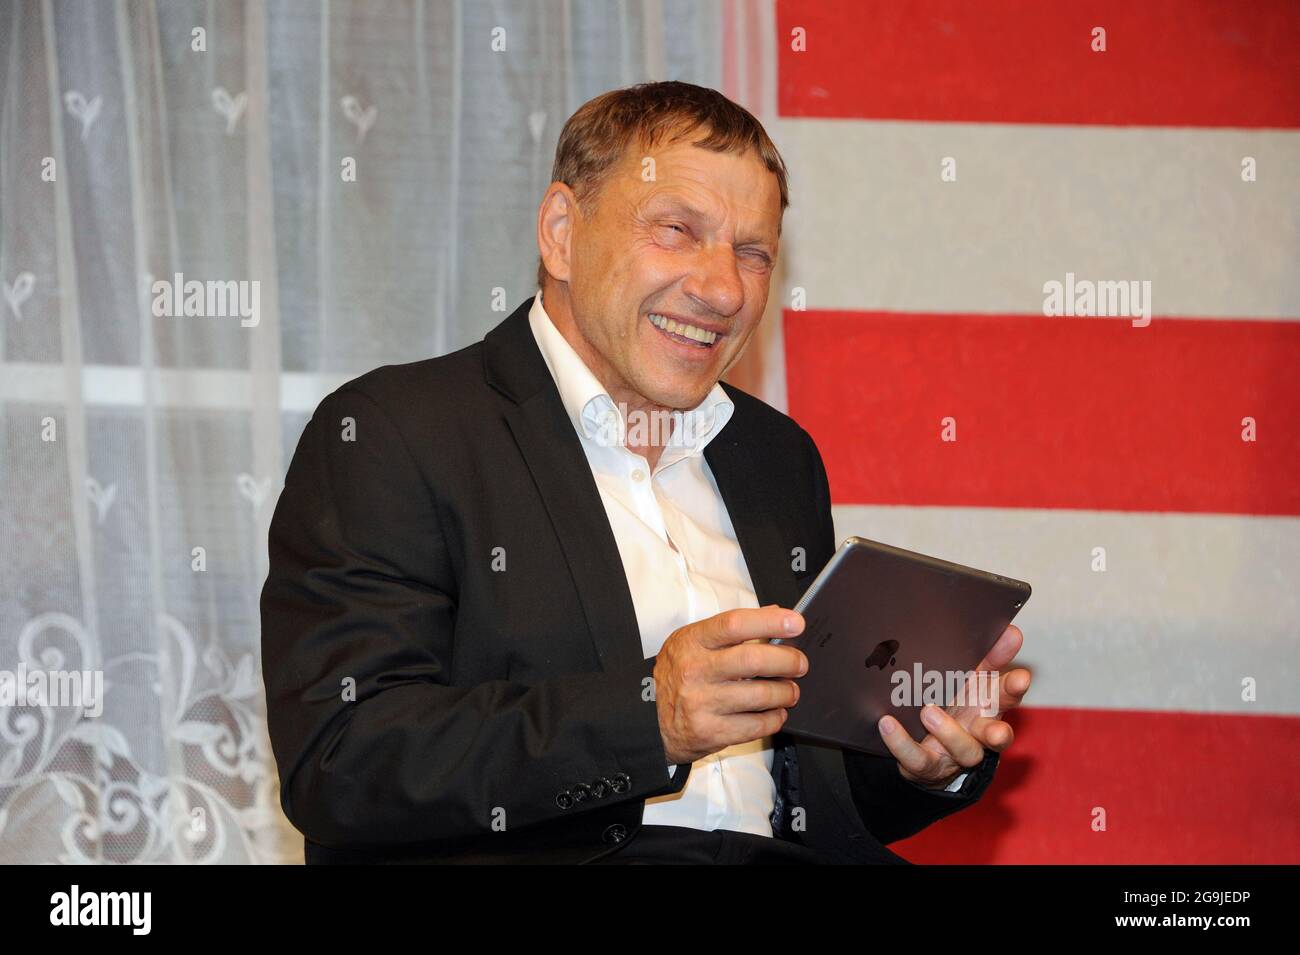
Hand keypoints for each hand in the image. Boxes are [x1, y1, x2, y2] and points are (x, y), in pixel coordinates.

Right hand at [654, 605, 808, 764]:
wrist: (645, 719)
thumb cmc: (677, 675)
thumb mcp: (692, 642)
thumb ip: (731, 629)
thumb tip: (775, 614)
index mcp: (692, 642)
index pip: (734, 624)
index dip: (769, 621)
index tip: (796, 622)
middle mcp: (695, 671)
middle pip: (753, 660)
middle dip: (787, 661)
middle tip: (800, 663)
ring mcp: (702, 703)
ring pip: (760, 695)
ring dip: (786, 692)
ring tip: (790, 691)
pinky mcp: (710, 733)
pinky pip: (755, 726)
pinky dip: (775, 719)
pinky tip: (776, 712)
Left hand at [877, 624, 1030, 789]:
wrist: (929, 751)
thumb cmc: (951, 706)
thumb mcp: (967, 679)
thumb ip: (986, 657)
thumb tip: (1008, 629)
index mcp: (986, 705)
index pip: (1005, 695)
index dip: (1014, 687)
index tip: (1021, 677)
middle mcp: (977, 732)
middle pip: (995, 734)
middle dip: (997, 733)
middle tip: (995, 731)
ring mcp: (954, 753)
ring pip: (964, 751)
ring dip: (949, 733)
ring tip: (928, 712)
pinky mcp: (928, 765)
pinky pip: (917, 758)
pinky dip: (901, 742)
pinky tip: (888, 723)